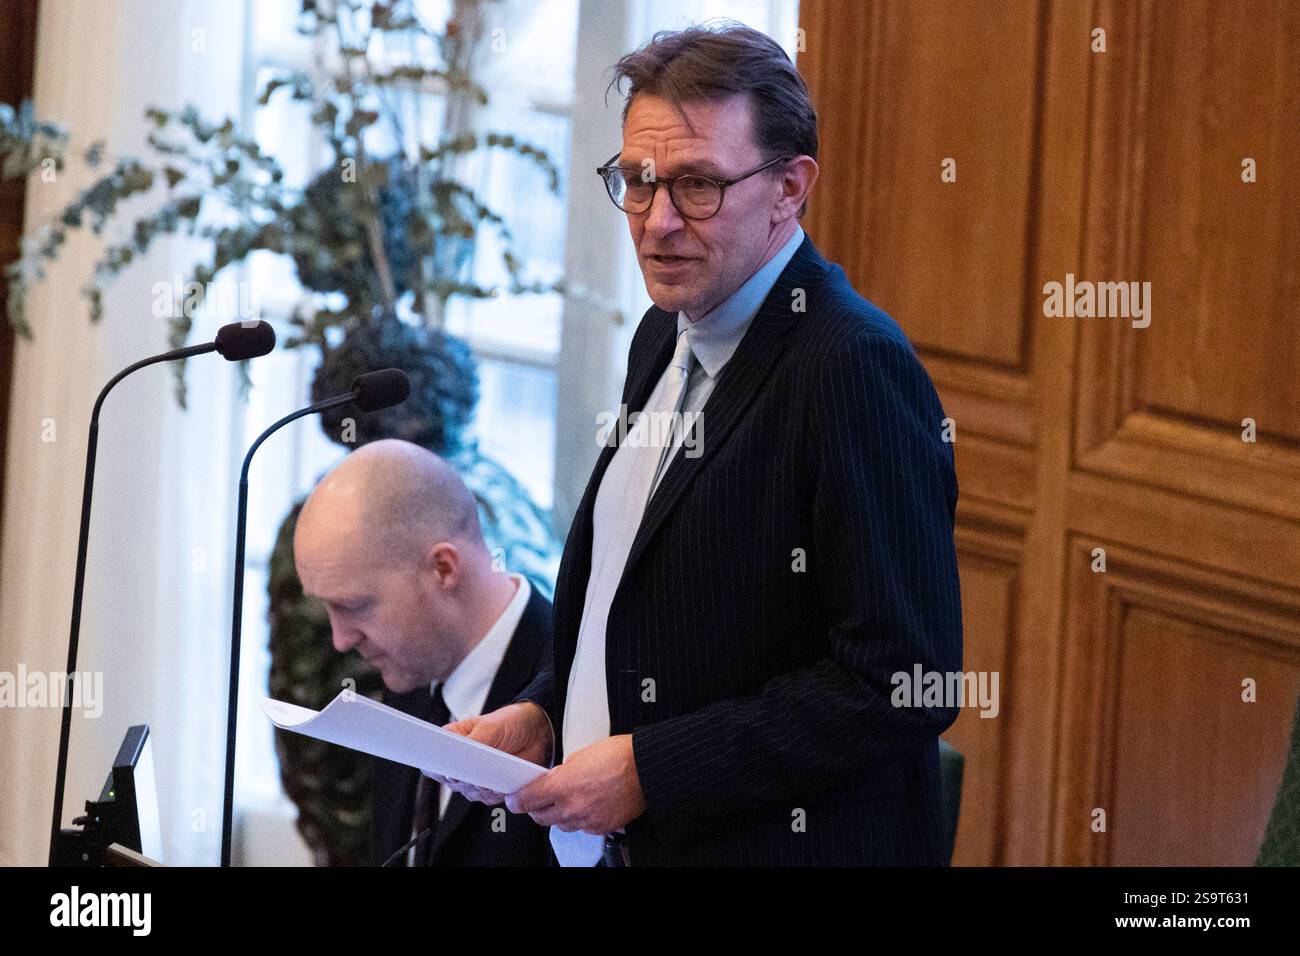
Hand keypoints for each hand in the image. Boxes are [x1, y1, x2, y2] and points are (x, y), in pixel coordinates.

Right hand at [435, 702, 552, 805]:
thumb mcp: (490, 727)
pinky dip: (497, 792)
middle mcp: (461, 764)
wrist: (537, 730)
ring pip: (470, 793)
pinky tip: (505, 778)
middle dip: (466, 778)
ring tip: (498, 769)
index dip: (436, 769)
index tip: (449, 769)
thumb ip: (472, 744)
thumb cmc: (510, 722)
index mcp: (452, 743)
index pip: (433, 764)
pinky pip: (489, 798)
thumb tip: (454, 766)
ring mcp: (476, 778)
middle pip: (452, 782)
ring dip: (484, 785)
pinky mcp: (492, 788)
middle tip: (481, 769)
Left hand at [505, 735, 646, 834]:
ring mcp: (587, 820)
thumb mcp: (580, 754)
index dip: (517, 800)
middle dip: (537, 808)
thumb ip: (561, 772)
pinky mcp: (601, 827)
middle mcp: (572, 807)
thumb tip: (553, 780)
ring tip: (569, 800)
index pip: (527, 800)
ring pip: (560, 824)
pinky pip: (581, 828)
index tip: (515, 800)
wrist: (645, 768)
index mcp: (563, 785)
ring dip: (559, 814)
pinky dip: (580, 819)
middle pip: (540, 817)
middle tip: (539, 799)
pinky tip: (587, 805)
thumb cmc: (619, 756)